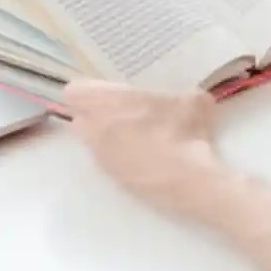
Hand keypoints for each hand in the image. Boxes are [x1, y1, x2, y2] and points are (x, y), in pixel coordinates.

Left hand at [65, 80, 229, 219]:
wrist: (187, 180)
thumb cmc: (184, 132)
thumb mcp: (195, 103)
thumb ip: (189, 94)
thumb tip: (195, 94)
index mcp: (109, 102)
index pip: (74, 92)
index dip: (85, 91)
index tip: (101, 91)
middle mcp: (96, 126)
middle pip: (78, 117)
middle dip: (91, 114)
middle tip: (115, 112)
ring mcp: (101, 154)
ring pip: (88, 140)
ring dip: (101, 136)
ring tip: (130, 135)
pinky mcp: (111, 177)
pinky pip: (104, 161)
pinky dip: (116, 157)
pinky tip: (141, 157)